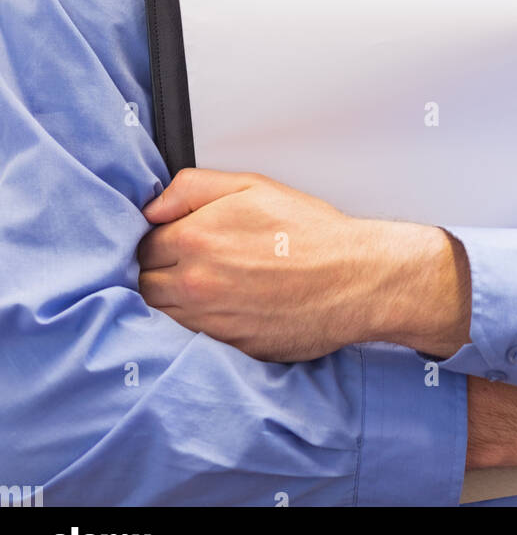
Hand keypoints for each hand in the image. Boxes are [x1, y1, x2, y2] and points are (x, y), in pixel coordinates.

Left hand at [137, 168, 369, 360]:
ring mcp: (210, 321)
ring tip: (209, 284)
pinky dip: (199, 324)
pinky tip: (226, 306)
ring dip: (175, 300)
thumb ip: (191, 188)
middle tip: (190, 262)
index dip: (159, 240)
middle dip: (160, 272)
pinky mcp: (229, 348)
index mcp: (195, 238)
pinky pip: (193, 339)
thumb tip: (153, 208)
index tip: (175, 239)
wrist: (354, 279)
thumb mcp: (251, 186)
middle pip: (145, 284)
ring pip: (163, 315)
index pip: (143, 246)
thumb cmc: (311, 233)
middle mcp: (195, 283)